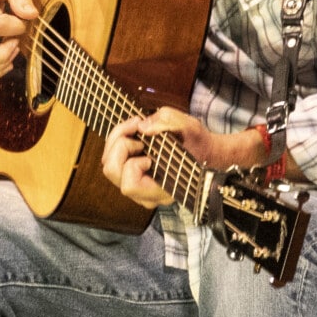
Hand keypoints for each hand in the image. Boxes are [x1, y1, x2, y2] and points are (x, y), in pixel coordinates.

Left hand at [102, 108, 269, 208]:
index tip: (146, 146)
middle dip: (119, 145)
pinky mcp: (133, 179)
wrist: (207, 153)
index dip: (132, 163)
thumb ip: (167, 121)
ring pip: (109, 167)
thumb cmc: (198, 143)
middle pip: (112, 172)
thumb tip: (142, 126)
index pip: (129, 185)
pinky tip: (134, 135)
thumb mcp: (189, 126)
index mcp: (162, 190)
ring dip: (117, 142)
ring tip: (136, 131)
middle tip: (137, 133)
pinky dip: (118, 144)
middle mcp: (147, 195)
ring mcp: (138, 189)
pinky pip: (113, 162)